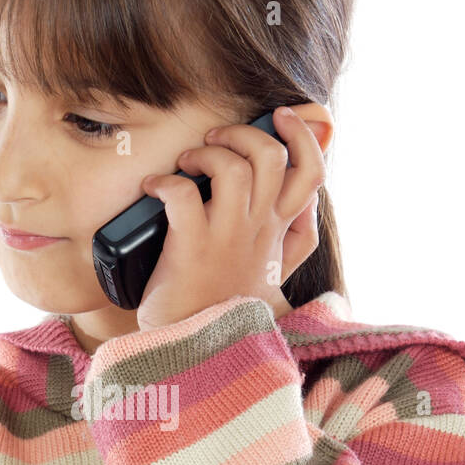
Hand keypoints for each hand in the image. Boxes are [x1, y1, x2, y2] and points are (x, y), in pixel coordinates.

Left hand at [134, 107, 323, 333]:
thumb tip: (310, 200)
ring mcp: (226, 239)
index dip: (302, 136)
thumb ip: (296, 236)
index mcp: (276, 230)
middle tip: (214, 140)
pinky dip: (164, 182)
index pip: (312, 173)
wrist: (197, 349)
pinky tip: (153, 188)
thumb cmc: (227, 303)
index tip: (282, 116)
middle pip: (272, 158)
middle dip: (244, 133)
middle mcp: (257, 230)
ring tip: (185, 163)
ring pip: (233, 169)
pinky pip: (183, 195)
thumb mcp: (274, 273)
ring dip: (206, 154)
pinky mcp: (190, 249)